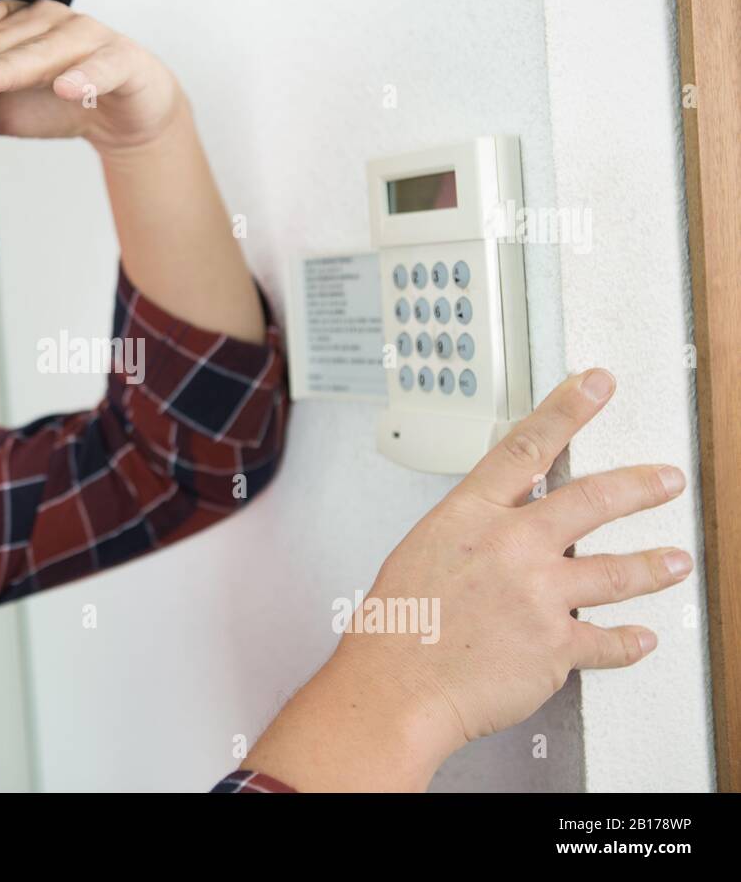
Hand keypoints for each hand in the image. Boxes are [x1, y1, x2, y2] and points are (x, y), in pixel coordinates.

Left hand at [0, 0, 184, 153]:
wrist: (123, 113)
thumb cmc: (52, 101)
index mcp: (11, 23)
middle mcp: (45, 20)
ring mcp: (85, 36)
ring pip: (41, 49)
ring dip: (6, 64)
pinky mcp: (122, 60)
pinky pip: (102, 66)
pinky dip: (85, 76)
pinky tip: (66, 88)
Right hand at [338, 367, 689, 753]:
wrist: (395, 685)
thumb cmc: (396, 627)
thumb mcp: (421, 553)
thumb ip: (468, 535)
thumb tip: (494, 533)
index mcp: (470, 516)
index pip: (526, 446)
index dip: (567, 409)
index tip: (594, 385)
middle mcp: (512, 547)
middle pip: (592, 501)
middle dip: (639, 486)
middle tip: (665, 479)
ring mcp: (539, 596)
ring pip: (617, 572)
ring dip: (654, 566)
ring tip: (675, 561)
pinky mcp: (556, 647)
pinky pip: (607, 643)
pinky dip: (628, 643)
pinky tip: (641, 639)